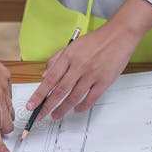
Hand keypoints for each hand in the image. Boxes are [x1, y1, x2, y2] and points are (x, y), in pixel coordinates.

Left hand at [26, 0, 151, 119]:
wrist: (119, 35)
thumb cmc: (95, 41)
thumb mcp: (71, 46)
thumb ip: (56, 60)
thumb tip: (44, 75)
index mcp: (68, 57)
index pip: (50, 80)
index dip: (39, 95)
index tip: (31, 105)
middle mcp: (79, 67)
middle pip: (59, 91)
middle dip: (47, 106)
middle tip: (39, 116)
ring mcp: (92, 75)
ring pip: (73, 97)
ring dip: (63, 109)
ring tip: (55, 115)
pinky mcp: (104, 81)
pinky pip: (91, 98)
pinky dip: (82, 106)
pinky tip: (75, 110)